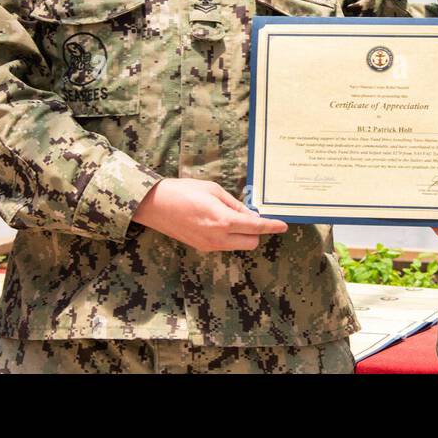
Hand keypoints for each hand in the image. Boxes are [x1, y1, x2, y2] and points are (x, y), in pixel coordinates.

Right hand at [133, 178, 287, 252]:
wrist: (154, 205)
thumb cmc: (183, 191)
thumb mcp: (213, 190)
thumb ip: (234, 205)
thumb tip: (250, 215)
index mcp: (223, 220)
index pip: (256, 227)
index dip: (272, 226)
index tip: (283, 226)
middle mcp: (218, 238)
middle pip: (251, 242)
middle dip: (257, 231)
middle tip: (250, 215)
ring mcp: (209, 246)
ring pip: (238, 245)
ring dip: (243, 234)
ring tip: (232, 217)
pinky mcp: (201, 248)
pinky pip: (224, 245)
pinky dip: (229, 236)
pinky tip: (220, 223)